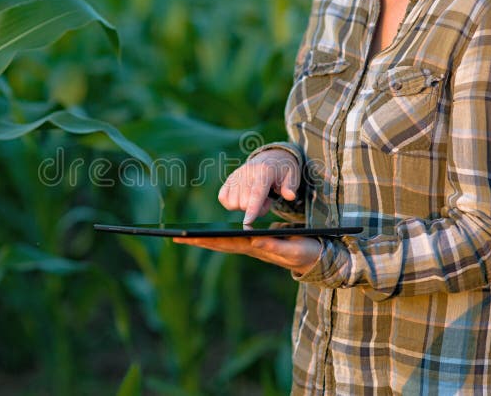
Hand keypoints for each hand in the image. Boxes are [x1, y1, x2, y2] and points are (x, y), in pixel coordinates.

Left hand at [172, 235, 320, 274]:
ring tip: (182, 237)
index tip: (187, 238)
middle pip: (218, 244)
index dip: (206, 240)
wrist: (316, 256)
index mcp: (256, 248)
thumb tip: (253, 240)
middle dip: (196, 241)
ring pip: (222, 243)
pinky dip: (215, 236)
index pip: (225, 243)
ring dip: (202, 240)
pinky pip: (230, 239)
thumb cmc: (306, 252)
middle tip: (174, 237)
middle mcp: (249, 248)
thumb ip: (274, 246)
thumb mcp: (293, 248)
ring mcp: (251, 246)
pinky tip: (205, 234)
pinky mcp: (255, 242)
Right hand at [218, 148, 299, 223]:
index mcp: (265, 170)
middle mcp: (248, 171)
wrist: (272, 156)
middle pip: (244, 202)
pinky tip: (243, 198)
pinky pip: (223, 198)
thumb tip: (290, 196)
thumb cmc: (283, 169)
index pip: (257, 193)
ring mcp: (237, 174)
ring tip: (256, 197)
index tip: (247, 222)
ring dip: (245, 207)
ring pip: (233, 202)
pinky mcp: (230, 178)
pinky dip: (231, 203)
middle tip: (267, 200)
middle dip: (256, 209)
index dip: (252, 208)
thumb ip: (291, 186)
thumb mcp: (293, 175)